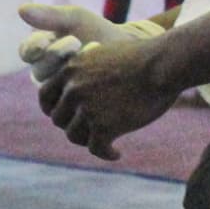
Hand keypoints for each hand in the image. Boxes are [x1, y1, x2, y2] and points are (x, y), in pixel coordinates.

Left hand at [21, 2, 177, 159]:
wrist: (165, 63)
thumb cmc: (144, 56)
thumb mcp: (105, 54)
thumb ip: (88, 70)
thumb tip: (80, 85)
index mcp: (70, 69)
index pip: (44, 96)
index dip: (52, 109)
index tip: (64, 117)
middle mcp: (73, 89)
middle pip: (59, 119)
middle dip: (72, 126)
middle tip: (89, 131)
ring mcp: (87, 108)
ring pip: (74, 136)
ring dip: (88, 141)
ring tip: (105, 143)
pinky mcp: (104, 126)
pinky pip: (96, 148)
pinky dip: (105, 153)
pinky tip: (116, 154)